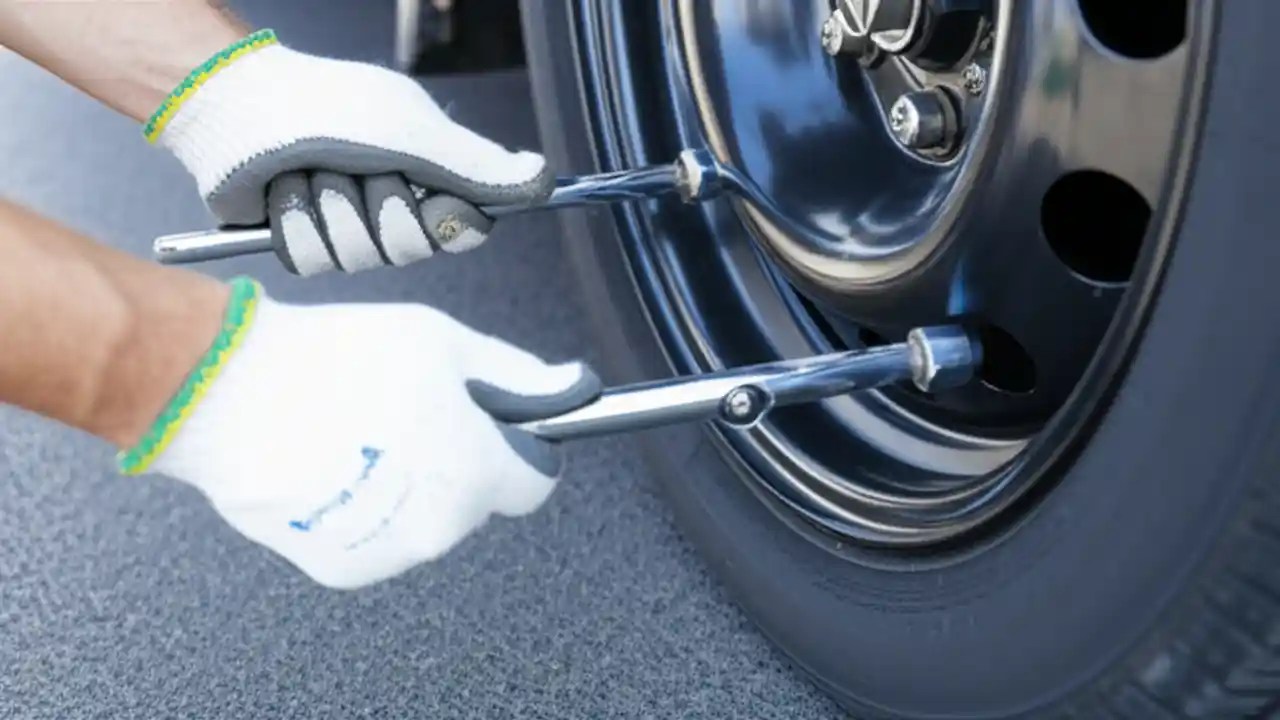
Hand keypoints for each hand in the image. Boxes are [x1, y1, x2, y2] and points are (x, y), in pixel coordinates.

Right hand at [120, 278, 599, 588]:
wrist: (225, 393)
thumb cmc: (331, 361)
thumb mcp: (443, 342)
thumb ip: (517, 376)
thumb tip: (573, 390)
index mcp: (475, 472)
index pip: (535, 481)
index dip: (518, 444)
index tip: (492, 422)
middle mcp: (437, 527)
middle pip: (476, 498)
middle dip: (458, 458)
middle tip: (407, 410)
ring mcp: (387, 554)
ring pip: (426, 519)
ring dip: (409, 484)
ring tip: (357, 431)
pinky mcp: (341, 569)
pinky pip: (378, 538)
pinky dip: (366, 509)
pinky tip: (330, 463)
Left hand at [146, 30, 550, 275]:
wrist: (239, 105)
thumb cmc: (327, 106)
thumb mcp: (413, 132)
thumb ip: (477, 165)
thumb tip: (543, 178)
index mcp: (427, 180)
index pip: (466, 230)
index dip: (449, 220)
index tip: (436, 199)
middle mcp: (392, 209)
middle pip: (409, 250)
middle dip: (377, 204)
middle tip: (358, 166)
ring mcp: (346, 230)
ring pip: (356, 259)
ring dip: (329, 205)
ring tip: (311, 168)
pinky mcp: (301, 244)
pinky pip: (310, 262)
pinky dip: (294, 218)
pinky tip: (284, 189)